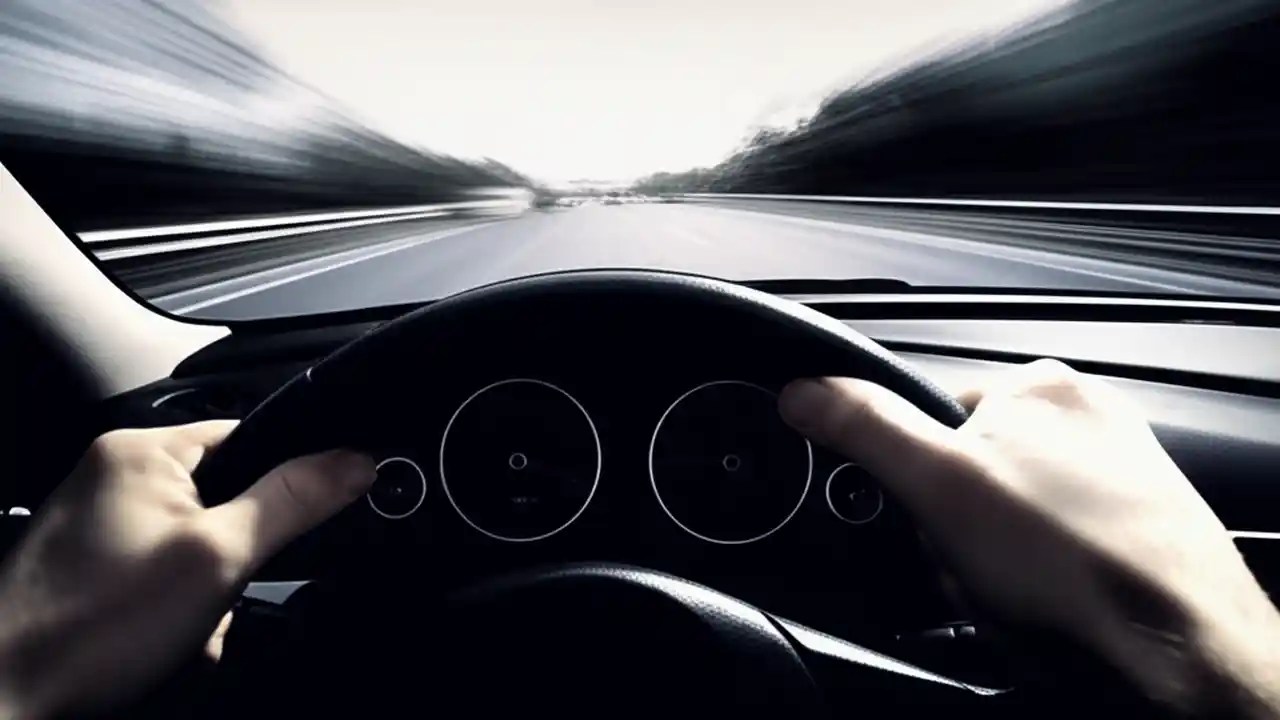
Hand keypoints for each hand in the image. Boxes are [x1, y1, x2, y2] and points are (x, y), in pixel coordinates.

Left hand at [0, 421, 375, 718]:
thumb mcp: (218, 557)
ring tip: (181, 628)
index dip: (285, 481)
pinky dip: (176, 611)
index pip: (249, 437)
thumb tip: (355, 462)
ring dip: (208, 595)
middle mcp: (114, 477)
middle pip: (226, 501)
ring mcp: (97, 524)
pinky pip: (165, 576)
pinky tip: (161, 642)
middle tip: (218, 594)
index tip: (305, 523)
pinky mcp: (90, 568)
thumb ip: (292, 502)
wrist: (7, 696)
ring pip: (198, 548)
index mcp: (141, 451)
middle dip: (238, 560)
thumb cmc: (93, 624)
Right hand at [779, 360, 1279, 717]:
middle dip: (956, 532)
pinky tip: (1049, 606)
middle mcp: (1087, 420)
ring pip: (1008, 524)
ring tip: (1018, 596)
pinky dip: (1040, 583)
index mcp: (1039, 386)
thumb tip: (804, 392)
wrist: (1178, 642)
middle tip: (975, 568)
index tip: (933, 519)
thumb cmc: (1073, 558)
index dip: (919, 482)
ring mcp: (1117, 478)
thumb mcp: (939, 483)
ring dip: (993, 566)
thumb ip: (865, 429)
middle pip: (969, 477)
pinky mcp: (1136, 531)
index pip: (935, 420)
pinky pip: (1053, 554)